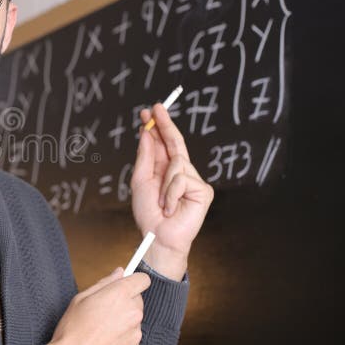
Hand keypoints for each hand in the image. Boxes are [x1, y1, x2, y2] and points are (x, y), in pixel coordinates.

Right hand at [47, 268, 149, 344]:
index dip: (134, 280)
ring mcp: (136, 333)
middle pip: (137, 300)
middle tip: (103, 310)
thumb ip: (104, 283)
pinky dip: (122, 338)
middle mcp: (133, 313)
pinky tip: (104, 343)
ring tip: (101, 330)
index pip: (142, 280)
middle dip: (124, 302)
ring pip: (133, 320)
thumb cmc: (72, 330)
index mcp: (119, 295)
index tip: (126, 284)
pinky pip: (131, 338)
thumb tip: (119, 273)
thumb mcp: (81, 298)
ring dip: (123, 321)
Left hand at [131, 103, 214, 279]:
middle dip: (164, 124)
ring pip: (177, 162)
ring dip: (163, 183)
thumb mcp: (140, 180)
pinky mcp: (203, 191)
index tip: (149, 111)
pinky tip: (170, 207)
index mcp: (165, 169)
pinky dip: (171, 194)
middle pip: (176, 142)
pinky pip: (182, 179)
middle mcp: (181, 172)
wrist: (157, 236)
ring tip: (161, 202)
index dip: (157, 126)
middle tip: (156, 108)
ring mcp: (193, 180)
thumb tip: (146, 132)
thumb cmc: (148, 213)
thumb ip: (145, 157)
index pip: (164, 143)